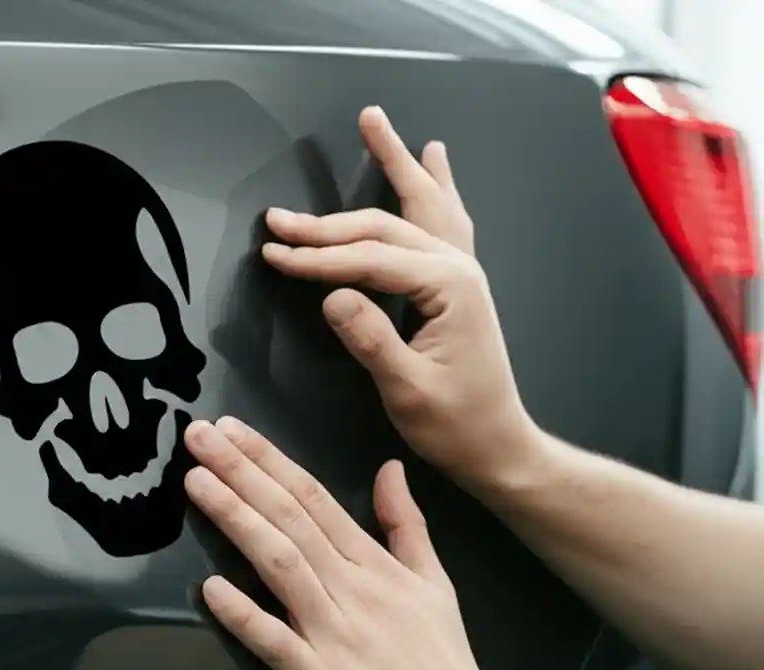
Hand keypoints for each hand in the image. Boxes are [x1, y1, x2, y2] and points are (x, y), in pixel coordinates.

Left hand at [184, 417, 508, 669]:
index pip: (314, 498)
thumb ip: (405, 524)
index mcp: (374, 565)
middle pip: (290, 518)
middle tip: (201, 437)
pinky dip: (243, 613)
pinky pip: (275, 641)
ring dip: (236, 519)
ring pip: (280, 564)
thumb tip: (390, 468)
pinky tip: (209, 586)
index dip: (270, 460)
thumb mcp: (433, 583)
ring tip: (198, 482)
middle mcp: (352, 589)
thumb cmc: (440, 659)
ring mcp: (334, 633)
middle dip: (242, 472)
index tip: (233, 430)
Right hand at [262, 107, 542, 490]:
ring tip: (375, 122)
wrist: (498, 445)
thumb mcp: (407, 390)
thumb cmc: (454, 424)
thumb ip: (371, 340)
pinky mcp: (456, 281)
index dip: (316, 257)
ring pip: (415, 206)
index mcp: (447, 286)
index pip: (367, 259)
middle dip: (325, 222)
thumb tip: (331, 296)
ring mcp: (461, 269)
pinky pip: (441, 219)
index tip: (272, 255)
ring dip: (392, 164)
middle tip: (276, 217)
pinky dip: (432, 186)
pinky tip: (433, 160)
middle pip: (381, 227)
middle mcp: (457, 266)